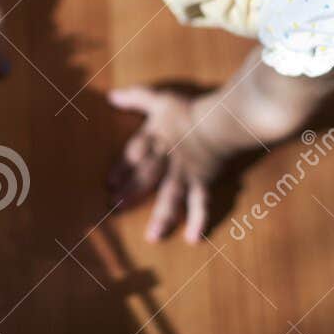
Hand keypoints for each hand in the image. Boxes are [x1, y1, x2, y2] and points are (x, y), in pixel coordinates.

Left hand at [106, 85, 228, 242]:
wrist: (223, 119)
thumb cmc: (190, 109)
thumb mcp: (160, 99)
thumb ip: (136, 98)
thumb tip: (111, 96)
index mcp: (155, 139)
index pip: (133, 155)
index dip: (121, 169)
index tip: (109, 184)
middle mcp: (167, 158)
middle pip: (146, 177)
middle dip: (131, 193)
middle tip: (116, 209)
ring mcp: (186, 172)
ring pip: (171, 195)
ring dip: (161, 216)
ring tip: (153, 236)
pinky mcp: (204, 181)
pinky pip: (200, 203)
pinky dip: (198, 220)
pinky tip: (192, 238)